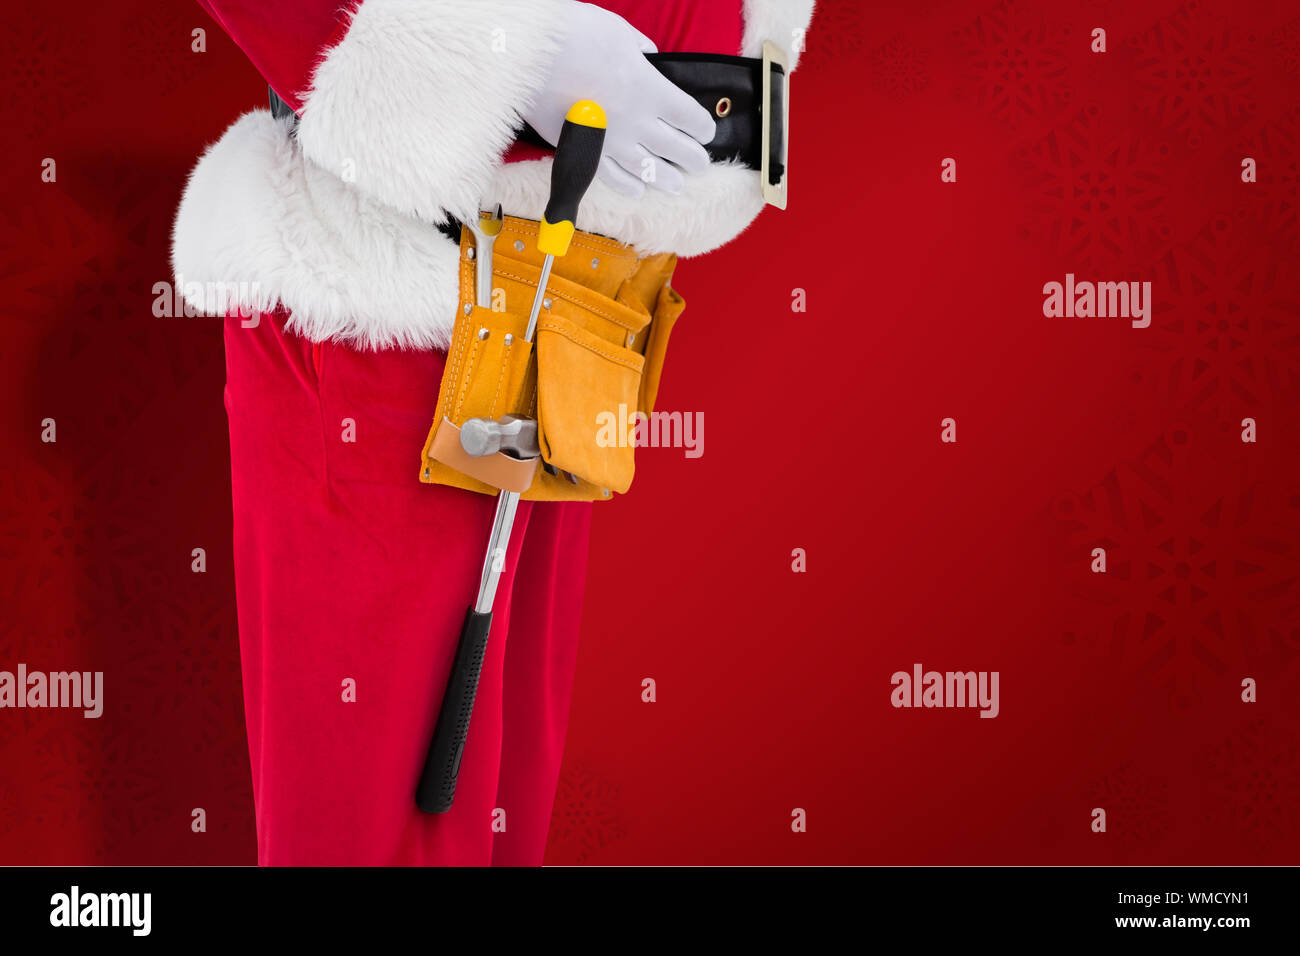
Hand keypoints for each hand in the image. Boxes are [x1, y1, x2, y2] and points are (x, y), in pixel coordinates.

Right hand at [522, 1, 716, 197]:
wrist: (534, 55)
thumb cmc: (577, 35)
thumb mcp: (619, 32)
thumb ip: (640, 49)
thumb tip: (649, 56)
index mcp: (653, 90)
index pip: (691, 118)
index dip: (702, 128)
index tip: (705, 132)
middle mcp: (638, 122)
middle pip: (677, 149)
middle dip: (693, 159)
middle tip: (700, 165)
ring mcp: (611, 142)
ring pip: (649, 170)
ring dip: (667, 179)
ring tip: (677, 185)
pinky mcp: (584, 153)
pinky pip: (612, 178)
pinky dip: (628, 186)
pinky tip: (638, 190)